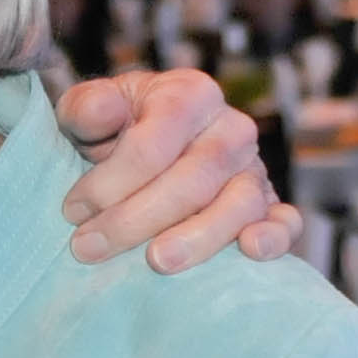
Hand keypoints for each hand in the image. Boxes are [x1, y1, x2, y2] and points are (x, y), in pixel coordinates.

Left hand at [56, 69, 301, 272]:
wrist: (140, 146)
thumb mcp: (89, 109)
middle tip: (89, 248)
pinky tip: (250, 251)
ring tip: (157, 262)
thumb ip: (88, 108)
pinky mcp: (269, 203)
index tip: (72, 211)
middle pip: (193, 178)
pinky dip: (275, 236)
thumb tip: (101, 112)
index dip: (109, 181)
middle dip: (136, 218)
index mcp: (188, 95)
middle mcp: (231, 128)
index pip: (152, 143)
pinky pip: (285, 220)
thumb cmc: (111, 130)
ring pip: (239, 203)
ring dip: (198, 237)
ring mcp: (255, 167)